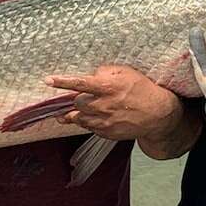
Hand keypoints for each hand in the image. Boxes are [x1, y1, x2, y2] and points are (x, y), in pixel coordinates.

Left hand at [45, 65, 183, 141]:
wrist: (157, 114)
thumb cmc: (142, 90)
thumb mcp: (126, 73)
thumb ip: (105, 72)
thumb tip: (91, 75)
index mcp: (107, 87)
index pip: (80, 83)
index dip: (62, 82)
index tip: (48, 80)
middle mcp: (103, 105)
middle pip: (77, 103)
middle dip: (77, 99)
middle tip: (82, 97)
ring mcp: (104, 122)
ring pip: (79, 118)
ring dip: (76, 113)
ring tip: (76, 110)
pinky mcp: (106, 133)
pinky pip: (89, 127)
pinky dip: (88, 121)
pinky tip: (96, 117)